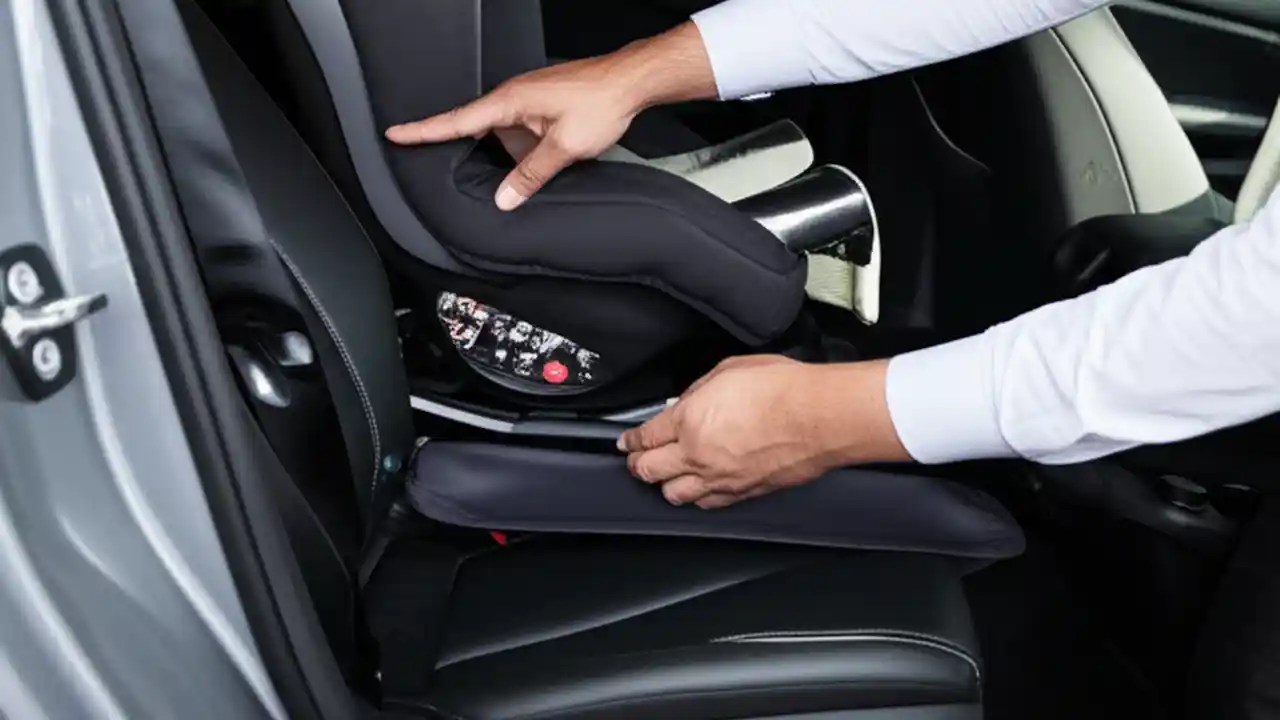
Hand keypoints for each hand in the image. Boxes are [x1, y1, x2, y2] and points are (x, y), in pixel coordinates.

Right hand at [385, 23, 716, 210]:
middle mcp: (513, 98)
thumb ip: (531, 175)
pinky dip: (517, 151)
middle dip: (457, 149)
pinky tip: (527, 168)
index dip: (423, 130)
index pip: (456, 121)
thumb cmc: (599, 102)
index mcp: (509, 102)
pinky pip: (518, 133)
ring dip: (500, 156)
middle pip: (474, 129)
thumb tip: (505, 199)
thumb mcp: (565, 147)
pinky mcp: (542, 108)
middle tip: (435, 165)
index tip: (394, 134)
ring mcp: (528, 102)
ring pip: (500, 136)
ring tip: (499, 180)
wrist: (630, 81)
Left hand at [618, 357, 909, 509]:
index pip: (645, 437)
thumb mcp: (728, 370)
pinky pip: (708, 503)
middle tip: (636, 461)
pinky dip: (697, 497)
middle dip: (637, 466)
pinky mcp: (743, 493)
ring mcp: (720, 478)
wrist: (820, 417)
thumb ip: (698, 391)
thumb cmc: (782, 388)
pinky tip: (698, 489)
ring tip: (666, 477)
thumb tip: (685, 404)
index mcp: (689, 420)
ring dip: (665, 485)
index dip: (630, 441)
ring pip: (675, 495)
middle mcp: (698, 454)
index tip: (626, 443)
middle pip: (649, 472)